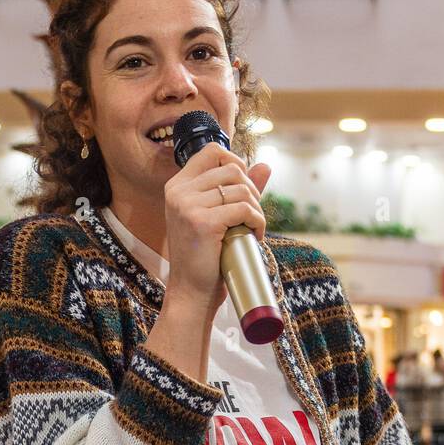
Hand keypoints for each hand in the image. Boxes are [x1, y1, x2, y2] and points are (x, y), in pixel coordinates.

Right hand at [163, 143, 272, 313]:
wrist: (192, 293)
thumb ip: (238, 190)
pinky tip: (254, 237)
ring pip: (241, 189)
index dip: (236, 163)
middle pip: (232, 169)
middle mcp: (179, 191)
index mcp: (177, 187)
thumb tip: (265, 165)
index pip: (212, 151)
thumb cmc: (205, 258)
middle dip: (252, 191)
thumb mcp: (218, 217)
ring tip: (253, 229)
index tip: (244, 189)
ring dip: (256, 209)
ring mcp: (188, 205)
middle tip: (252, 217)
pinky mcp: (202, 222)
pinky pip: (244, 209)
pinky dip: (257, 221)